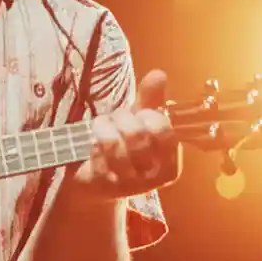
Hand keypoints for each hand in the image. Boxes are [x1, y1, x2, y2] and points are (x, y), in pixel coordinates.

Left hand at [72, 69, 180, 198]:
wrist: (97, 181)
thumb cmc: (124, 146)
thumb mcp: (139, 123)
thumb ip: (150, 99)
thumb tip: (160, 74)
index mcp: (170, 163)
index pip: (163, 130)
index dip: (147, 115)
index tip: (139, 116)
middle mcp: (153, 178)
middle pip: (136, 134)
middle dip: (120, 118)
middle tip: (114, 120)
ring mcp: (128, 185)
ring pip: (114, 143)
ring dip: (102, 128)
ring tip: (100, 128)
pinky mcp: (104, 186)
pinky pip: (96, 154)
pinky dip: (91, 143)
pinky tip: (92, 145)